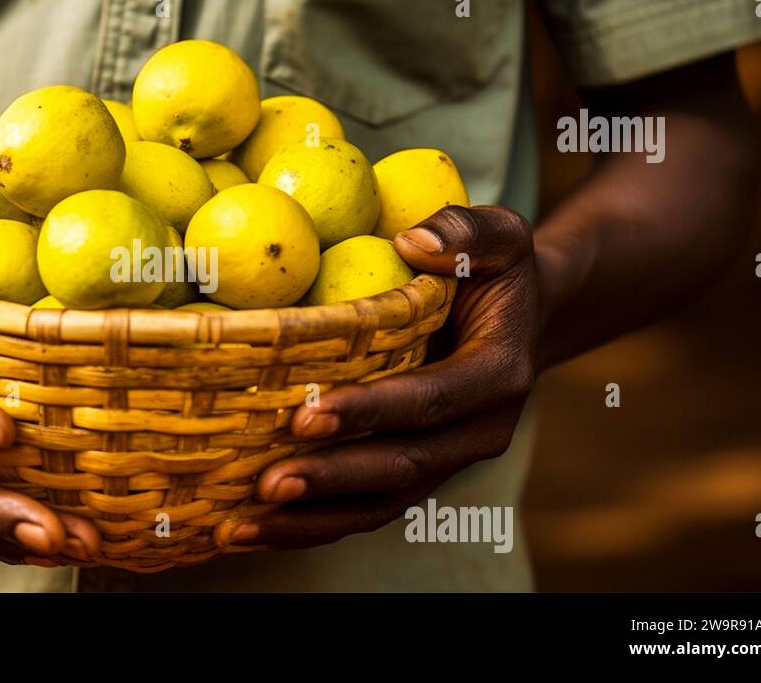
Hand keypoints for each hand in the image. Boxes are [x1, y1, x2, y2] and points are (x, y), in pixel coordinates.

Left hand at [216, 206, 539, 549]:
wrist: (521, 319)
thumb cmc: (493, 269)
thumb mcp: (498, 235)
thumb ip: (464, 230)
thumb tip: (410, 240)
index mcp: (498, 376)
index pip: (430, 400)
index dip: (371, 411)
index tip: (308, 413)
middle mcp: (476, 433)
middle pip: (399, 467)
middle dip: (331, 480)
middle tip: (266, 484)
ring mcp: (444, 462)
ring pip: (377, 504)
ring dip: (308, 522)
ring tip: (239, 528)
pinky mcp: (412, 475)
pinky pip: (361, 509)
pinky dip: (306, 525)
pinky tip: (247, 531)